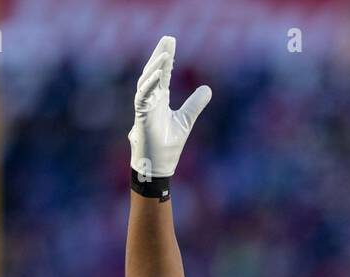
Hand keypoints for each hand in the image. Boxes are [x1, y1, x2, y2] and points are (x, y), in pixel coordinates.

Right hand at [128, 35, 211, 178]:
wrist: (158, 164)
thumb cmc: (168, 144)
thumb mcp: (186, 119)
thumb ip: (195, 104)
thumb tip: (208, 88)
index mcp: (160, 98)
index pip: (163, 73)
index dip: (167, 57)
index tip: (171, 42)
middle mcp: (151, 99)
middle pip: (153, 71)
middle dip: (160, 54)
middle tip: (168, 38)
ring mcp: (144, 105)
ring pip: (147, 80)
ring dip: (156, 66)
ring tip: (166, 53)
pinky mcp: (141, 115)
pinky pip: (143, 95)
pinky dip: (150, 84)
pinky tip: (159, 74)